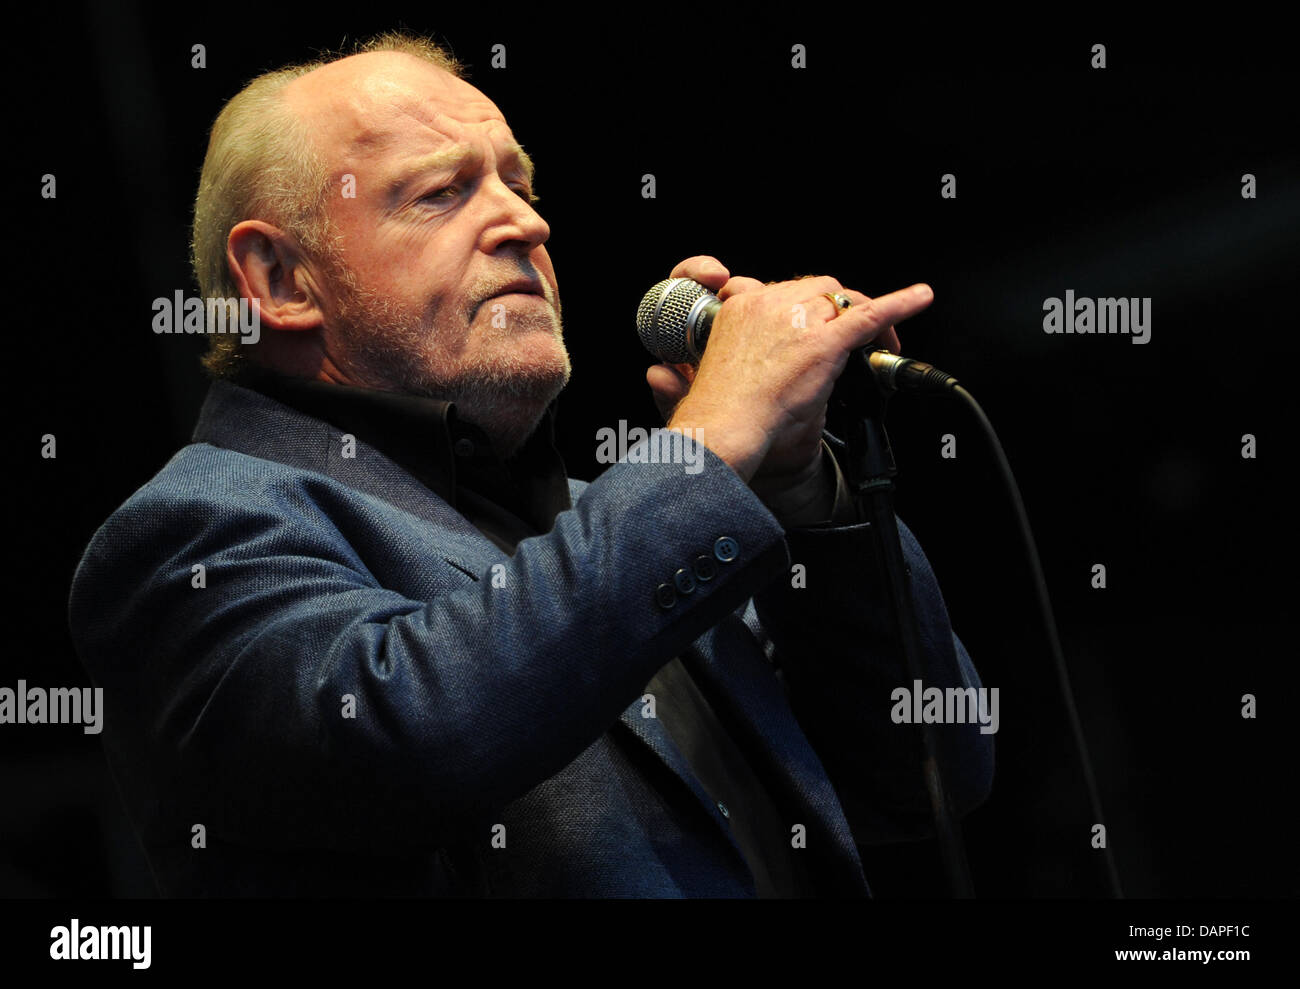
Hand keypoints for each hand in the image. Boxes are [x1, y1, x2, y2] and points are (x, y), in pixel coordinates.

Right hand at [646, 256, 927, 487]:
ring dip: (862, 315)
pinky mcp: (824, 343)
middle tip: (848, 340)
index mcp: (737, 309)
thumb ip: (680, 372)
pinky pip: (870, 315)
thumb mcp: (692, 381)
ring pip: (841, 300)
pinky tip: (921, 297)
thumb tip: (657, 373)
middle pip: (815, 290)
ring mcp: (797, 321)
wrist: (721, 431)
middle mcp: (767, 303)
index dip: (797, 307)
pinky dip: (900, 304)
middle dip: (835, 310)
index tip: (803, 326)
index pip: (778, 291)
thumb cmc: (709, 416)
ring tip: (880, 341)